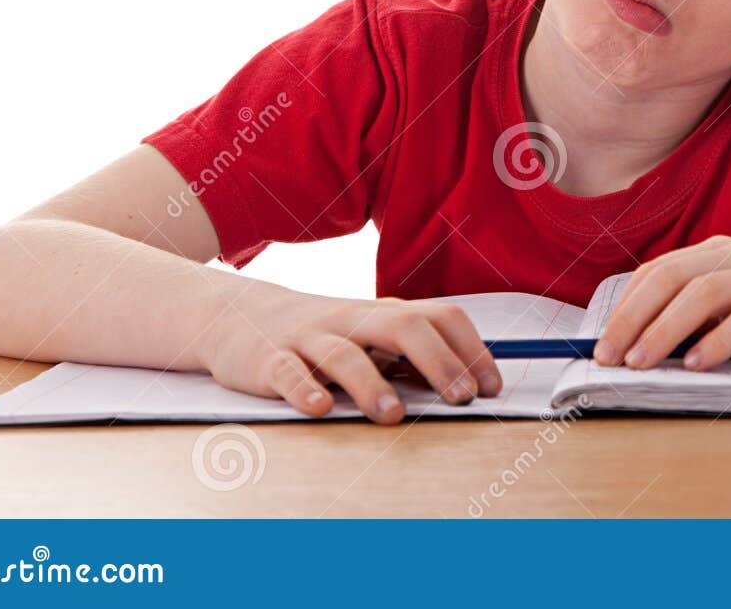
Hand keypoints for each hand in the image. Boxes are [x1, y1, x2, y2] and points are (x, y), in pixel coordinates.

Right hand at [197, 284, 502, 423]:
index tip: (491, 387)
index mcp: (384, 314)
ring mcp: (310, 338)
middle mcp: (353, 320)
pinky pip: (288, 373)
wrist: (239, 317)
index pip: (440, 317)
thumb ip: (412, 356)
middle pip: (404, 326)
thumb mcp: (371, 336)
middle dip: (438, 361)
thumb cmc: (322, 335)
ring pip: (345, 354)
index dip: (471, 349)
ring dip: (373, 385)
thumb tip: (470, 384)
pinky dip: (304, 390)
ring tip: (393, 416)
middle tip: (461, 398)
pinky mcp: (269, 360)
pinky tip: (320, 409)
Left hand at [590, 235, 730, 370]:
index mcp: (724, 254)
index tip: (600, 345)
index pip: (659, 271)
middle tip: (609, 357)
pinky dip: (719, 339)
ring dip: (665, 329)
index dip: (625, 306)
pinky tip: (698, 364)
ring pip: (704, 293)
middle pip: (672, 278)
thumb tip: (647, 346)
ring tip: (641, 362)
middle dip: (632, 317)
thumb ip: (706, 317)